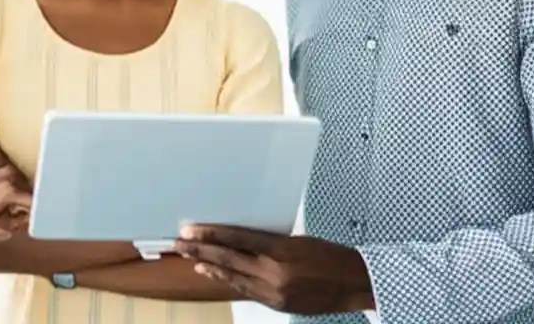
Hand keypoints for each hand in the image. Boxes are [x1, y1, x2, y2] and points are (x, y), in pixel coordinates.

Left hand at [0, 166, 31, 239]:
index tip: (38, 226)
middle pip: (28, 193)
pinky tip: (1, 207)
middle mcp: (8, 174)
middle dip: (28, 207)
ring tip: (10, 216)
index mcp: (11, 188)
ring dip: (18, 200)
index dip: (36, 216)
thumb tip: (27, 221)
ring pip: (19, 187)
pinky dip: (9, 195)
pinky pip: (8, 182)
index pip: (35, 203)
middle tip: (23, 222)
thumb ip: (16, 224)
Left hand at [173, 225, 374, 314]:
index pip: (236, 239)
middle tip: (179, 244)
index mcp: (280, 250)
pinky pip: (246, 290)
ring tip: (191, 260)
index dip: (210, 235)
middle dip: (201, 251)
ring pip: (233, 277)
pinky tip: (215, 274)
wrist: (354, 282)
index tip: (190, 230)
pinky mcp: (277, 304)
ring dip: (210, 267)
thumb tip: (241, 242)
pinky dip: (229, 281)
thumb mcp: (298, 241)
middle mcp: (274, 272)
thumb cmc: (329, 256)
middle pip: (229, 259)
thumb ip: (269, 244)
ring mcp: (274, 291)